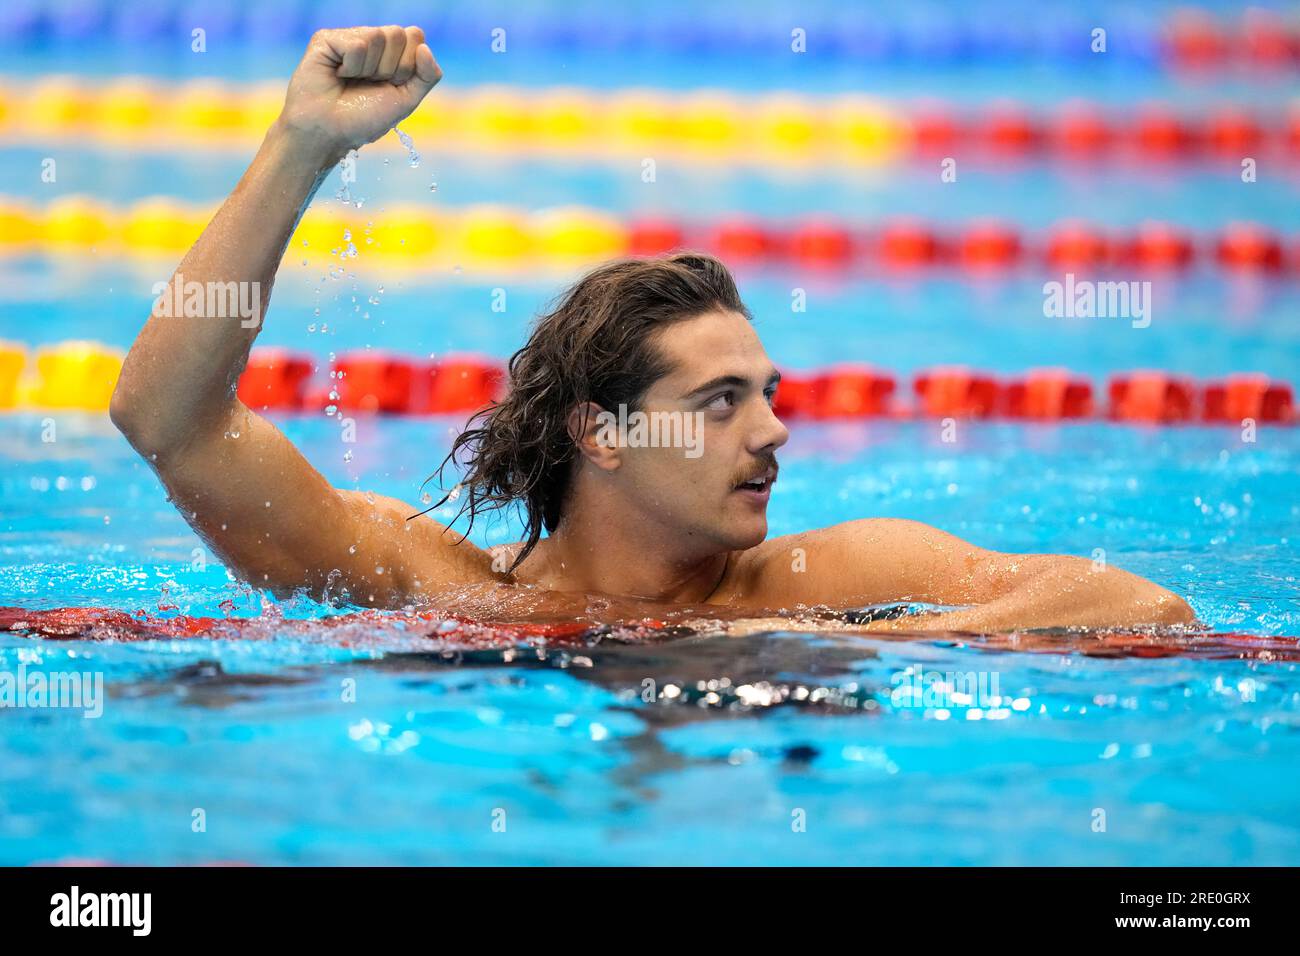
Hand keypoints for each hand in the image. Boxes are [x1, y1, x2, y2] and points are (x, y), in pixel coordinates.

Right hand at [278, 25, 441, 157]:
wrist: (331, 132)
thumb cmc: (364, 119)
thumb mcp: (406, 100)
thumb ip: (427, 75)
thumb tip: (425, 47)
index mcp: (392, 52)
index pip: (415, 36)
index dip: (408, 65)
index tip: (392, 84)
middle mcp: (371, 40)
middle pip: (399, 33)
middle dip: (391, 68)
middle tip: (370, 84)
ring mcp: (349, 37)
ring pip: (378, 36)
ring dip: (370, 69)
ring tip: (352, 81)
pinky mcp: (327, 38)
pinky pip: (357, 44)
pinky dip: (352, 67)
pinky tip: (338, 75)